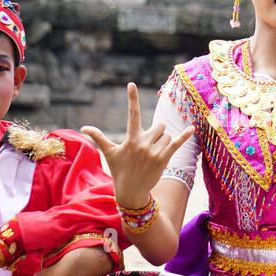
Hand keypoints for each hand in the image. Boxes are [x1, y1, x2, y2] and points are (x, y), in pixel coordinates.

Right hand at [80, 83, 192, 208]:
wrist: (131, 192)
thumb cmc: (119, 170)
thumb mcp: (109, 153)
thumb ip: (99, 137)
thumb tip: (83, 128)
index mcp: (130, 139)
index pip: (131, 114)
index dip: (132, 98)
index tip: (131, 84)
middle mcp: (142, 143)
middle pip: (159, 126)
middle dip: (156, 134)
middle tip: (147, 148)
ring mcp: (154, 152)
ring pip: (167, 136)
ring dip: (162, 142)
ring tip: (152, 156)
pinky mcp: (164, 159)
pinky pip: (176, 143)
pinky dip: (185, 135)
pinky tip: (192, 128)